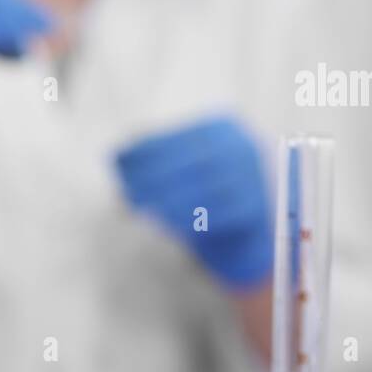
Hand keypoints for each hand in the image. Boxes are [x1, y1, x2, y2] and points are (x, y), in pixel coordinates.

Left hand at [115, 116, 272, 290]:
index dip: (146, 150)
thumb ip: (154, 163)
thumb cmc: (203, 200)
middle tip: (127, 191)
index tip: (117, 162)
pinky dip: (189, 217)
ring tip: (139, 207)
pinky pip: (219, 213)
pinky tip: (166, 223)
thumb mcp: (179, 175)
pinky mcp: (255, 208)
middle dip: (154, 175)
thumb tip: (116, 157)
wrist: (243, 242)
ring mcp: (253, 177)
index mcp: (222, 129)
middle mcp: (242, 148)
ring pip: (205, 185)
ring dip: (168, 197)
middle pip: (192, 159)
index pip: (180, 135)